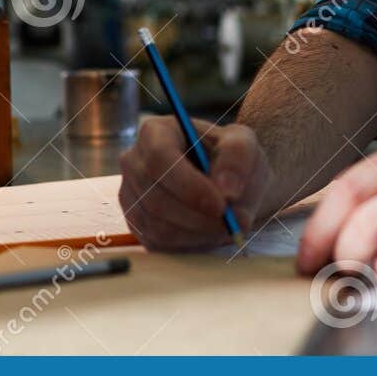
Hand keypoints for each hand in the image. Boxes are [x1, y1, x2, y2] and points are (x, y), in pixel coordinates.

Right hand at [118, 117, 270, 249]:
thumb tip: (227, 191)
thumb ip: (238, 158)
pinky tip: (212, 232)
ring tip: (229, 227)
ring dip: (199, 233)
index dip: (188, 185)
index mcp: (155, 132)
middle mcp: (134, 162)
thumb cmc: (232, 159)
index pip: (159, 158)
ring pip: (158, 225)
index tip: (221, 205)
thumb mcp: (244, 144)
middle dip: (198, 217)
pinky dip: (191, 243)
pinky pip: (159, 242)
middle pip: (156, 197)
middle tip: (234, 223)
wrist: (228, 185)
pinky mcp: (138, 224)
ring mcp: (132, 195)